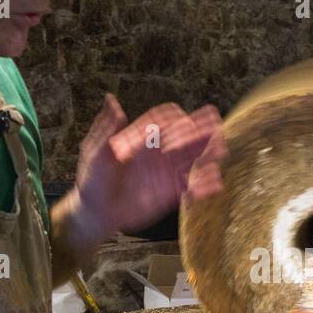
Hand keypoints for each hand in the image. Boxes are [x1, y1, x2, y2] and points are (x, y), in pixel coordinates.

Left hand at [64, 95, 227, 249]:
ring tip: (220, 151)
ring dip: (207, 155)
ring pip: (192, 160)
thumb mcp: (94, 152)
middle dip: (201, 131)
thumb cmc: (91, 180)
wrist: (94, 212)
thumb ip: (106, 129)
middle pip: (184, 137)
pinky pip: (191, 187)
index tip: (182, 125)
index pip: (163, 121)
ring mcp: (165, 173)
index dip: (174, 120)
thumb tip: (113, 100)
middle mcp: (157, 152)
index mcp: (141, 138)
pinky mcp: (170, 193)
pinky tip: (214, 184)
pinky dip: (203, 185)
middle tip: (215, 128)